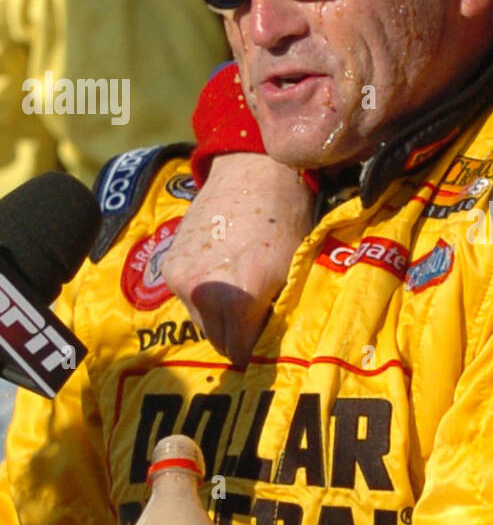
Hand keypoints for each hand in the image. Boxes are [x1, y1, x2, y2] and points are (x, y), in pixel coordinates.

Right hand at [162, 152, 311, 366]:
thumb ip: (276, 312)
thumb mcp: (292, 271)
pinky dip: (203, 296)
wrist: (252, 170)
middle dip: (237, 338)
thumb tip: (272, 347)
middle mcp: (204, 292)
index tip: (266, 351)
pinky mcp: (169, 267)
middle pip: (218, 342)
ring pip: (201, 322)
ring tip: (241, 296)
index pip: (240, 353)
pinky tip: (223, 276)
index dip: (255, 354)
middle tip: (257, 324)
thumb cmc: (284, 217)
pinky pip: (187, 299)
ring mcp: (182, 279)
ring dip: (219, 318)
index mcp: (240, 296)